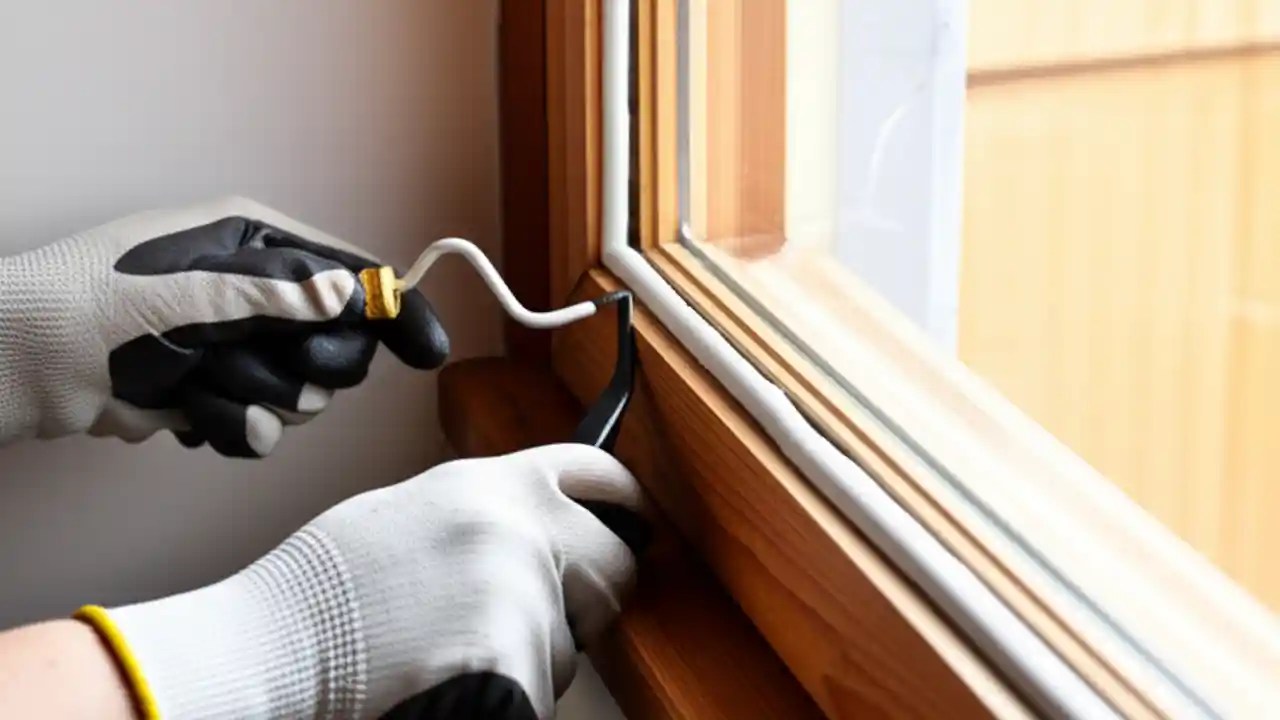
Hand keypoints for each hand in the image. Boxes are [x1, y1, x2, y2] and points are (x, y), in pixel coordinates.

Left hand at [0, 196, 447, 455]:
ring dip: (255, 400)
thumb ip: (278, 296)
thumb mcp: (190, 291)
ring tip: (199, 386)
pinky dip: (231, 427)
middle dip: (304, 367)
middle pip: (336, 342)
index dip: (391, 308)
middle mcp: (254, 290)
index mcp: (252, 242)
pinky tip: (191, 417)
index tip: (425, 348)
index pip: (347, 271)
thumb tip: (350, 294)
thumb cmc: (90, 306)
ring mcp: (237, 344)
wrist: (21, 367)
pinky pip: (264, 425)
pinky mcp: (219, 391)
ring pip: (302, 393)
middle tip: (268, 365)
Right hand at [81, 445, 645, 718]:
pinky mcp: (512, 655)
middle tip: (548, 616)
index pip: (596, 472)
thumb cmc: (325, 591)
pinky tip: (460, 677)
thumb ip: (487, 512)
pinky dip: (518, 689)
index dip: (626, 499)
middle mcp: (516, 526)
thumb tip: (541, 526)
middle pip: (614, 564)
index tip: (637, 517)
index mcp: (490, 482)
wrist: (269, 648)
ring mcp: (519, 590)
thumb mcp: (412, 513)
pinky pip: (548, 684)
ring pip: (579, 639)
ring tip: (463, 648)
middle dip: (594, 595)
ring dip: (542, 651)